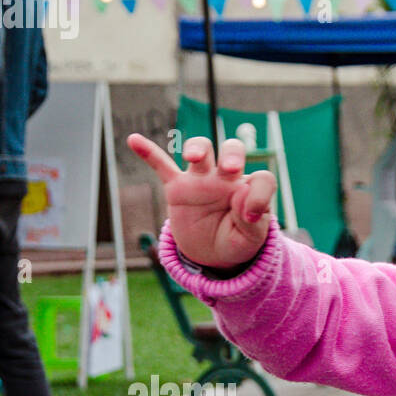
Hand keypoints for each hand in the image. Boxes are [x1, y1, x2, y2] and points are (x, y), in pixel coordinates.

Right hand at [126, 133, 276, 266]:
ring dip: (197, 148)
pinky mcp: (178, 188)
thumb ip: (253, 220)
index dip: (260, 194)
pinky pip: (161, 166)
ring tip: (192, 157)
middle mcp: (228, 179)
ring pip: (202, 149)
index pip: (261, 179)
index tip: (252, 216)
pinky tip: (134, 140)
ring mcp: (202, 180)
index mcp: (250, 191)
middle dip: (232, 154)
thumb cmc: (235, 243)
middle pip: (232, 149)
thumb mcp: (249, 240)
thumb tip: (244, 191)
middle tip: (229, 169)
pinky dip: (149, 153)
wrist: (210, 255)